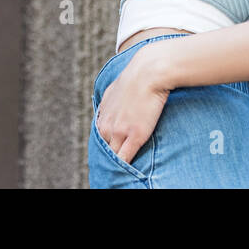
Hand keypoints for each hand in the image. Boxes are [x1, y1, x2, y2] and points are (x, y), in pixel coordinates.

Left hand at [94, 44, 172, 166]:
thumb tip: (109, 107)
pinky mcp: (134, 136)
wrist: (148, 72)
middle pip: (105, 151)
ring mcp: (120, 132)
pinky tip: (128, 175)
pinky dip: (125, 167)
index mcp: (103, 116)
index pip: (101, 140)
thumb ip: (110, 103)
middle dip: (108, 160)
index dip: (107, 149)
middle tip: (111, 171)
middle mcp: (107, 125)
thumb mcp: (115, 89)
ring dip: (116, 165)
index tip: (110, 156)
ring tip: (119, 176)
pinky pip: (125, 158)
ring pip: (114, 157)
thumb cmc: (136, 76)